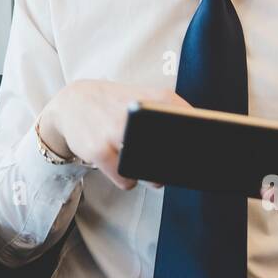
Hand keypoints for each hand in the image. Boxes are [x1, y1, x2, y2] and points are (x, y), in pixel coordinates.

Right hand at [40, 80, 191, 190]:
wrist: (72, 102)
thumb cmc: (116, 104)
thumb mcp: (147, 98)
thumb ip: (174, 115)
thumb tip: (204, 149)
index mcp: (158, 98)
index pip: (192, 124)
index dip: (202, 144)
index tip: (205, 154)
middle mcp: (137, 113)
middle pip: (174, 152)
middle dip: (175, 164)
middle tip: (171, 164)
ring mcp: (116, 131)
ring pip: (150, 173)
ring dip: (151, 175)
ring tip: (140, 162)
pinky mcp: (99, 150)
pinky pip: (126, 180)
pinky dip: (128, 180)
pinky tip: (123, 168)